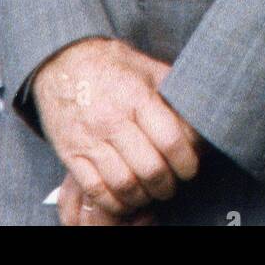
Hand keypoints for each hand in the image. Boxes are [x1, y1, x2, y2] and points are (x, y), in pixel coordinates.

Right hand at [32, 37, 200, 217]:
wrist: (61, 61)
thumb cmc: (111, 65)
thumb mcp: (145, 67)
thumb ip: (173, 91)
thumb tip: (203, 116)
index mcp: (136, 95)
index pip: (170, 140)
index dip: (186, 162)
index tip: (189, 169)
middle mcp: (113, 118)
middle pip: (150, 169)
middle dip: (167, 185)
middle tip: (170, 184)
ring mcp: (90, 138)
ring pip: (124, 184)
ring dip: (143, 196)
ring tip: (149, 191)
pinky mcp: (70, 153)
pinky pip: (96, 190)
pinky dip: (115, 203)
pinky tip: (124, 197)